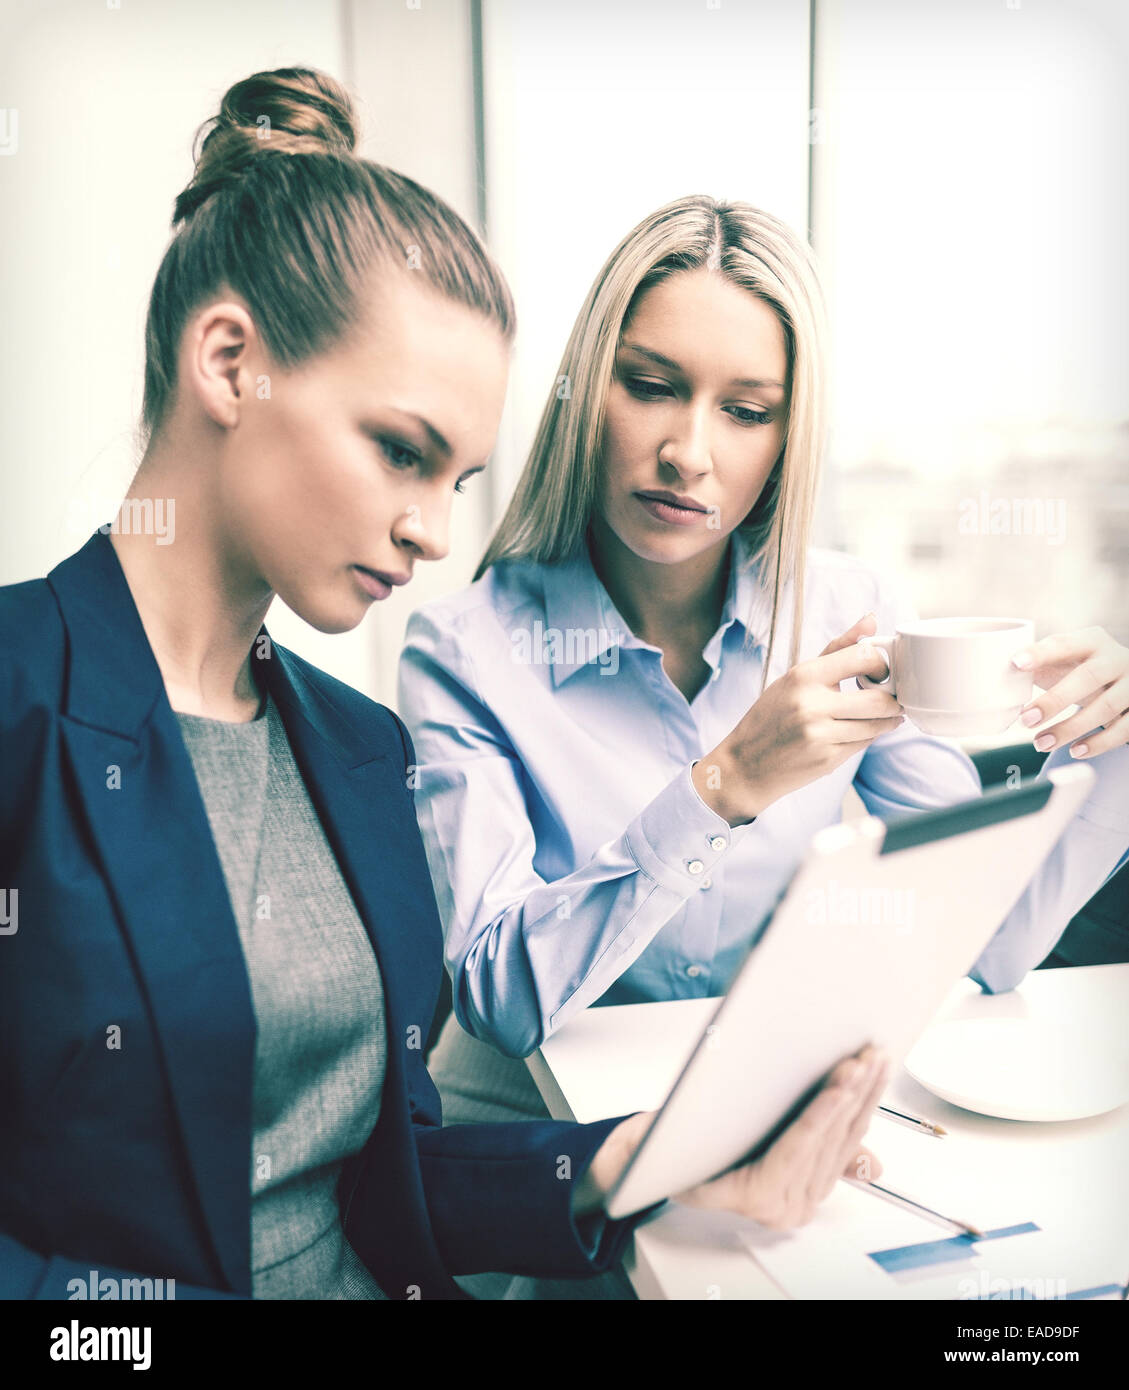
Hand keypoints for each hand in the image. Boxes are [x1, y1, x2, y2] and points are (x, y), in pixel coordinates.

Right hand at [575, 1047, 888, 1229]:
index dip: (822, 1113)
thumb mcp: (686, 1147)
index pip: (797, 1148)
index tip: (841, 1082)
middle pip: (828, 1141)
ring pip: (843, 1141)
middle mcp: (785, 1205)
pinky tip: (872, 1086)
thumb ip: (730, 1135)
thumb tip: (778, 1120)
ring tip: (874, 1060)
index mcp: (755, 1197)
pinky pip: (846, 1146)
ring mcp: (803, 1198)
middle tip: (865, 1056)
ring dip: (863, 1097)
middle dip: (851, 1094)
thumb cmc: (670, 1152)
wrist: (657, 1167)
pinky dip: (860, 1112)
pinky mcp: (813, 1185)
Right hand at [692, 613, 902, 824]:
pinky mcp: (828, 759)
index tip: (878, 671)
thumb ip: (837, 649)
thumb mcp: (795, 676)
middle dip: (893, 700)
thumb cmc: (771, 716)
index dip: (880, 664)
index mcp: (803, 676)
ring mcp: (821, 735)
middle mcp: (812, 705)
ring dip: (888, 720)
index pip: (861, 657)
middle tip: (893, 697)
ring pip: (876, 725)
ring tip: (886, 715)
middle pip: (879, 699)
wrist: (746, 765)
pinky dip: (870, 736)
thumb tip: (871, 620)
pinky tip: (863, 730)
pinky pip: (865, 743)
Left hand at [1013, 626, 1128, 758]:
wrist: (1127, 681)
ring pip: (1105, 707)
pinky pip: (1123, 728)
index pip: (1065, 644)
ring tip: (1041, 743)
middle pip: (1087, 678)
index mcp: (1093, 641)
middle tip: (1026, 720)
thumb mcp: (1065, 663)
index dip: (1040, 653)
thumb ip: (1038, 667)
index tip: (1016, 663)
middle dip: (1054, 701)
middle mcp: (1117, 659)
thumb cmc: (1084, 671)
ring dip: (1070, 728)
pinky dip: (1099, 743)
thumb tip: (1000, 677)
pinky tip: (1075, 751)